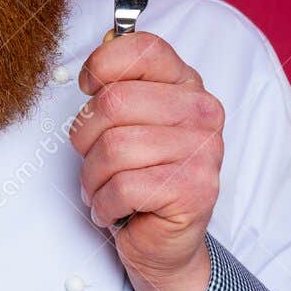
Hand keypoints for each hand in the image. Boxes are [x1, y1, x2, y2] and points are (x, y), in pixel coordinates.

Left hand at [70, 30, 222, 290]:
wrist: (163, 241)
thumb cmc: (139, 176)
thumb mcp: (126, 122)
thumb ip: (116, 84)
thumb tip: (95, 62)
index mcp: (186, 84)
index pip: (141, 49)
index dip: (100, 67)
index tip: (90, 89)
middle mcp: (202, 112)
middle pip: (114, 102)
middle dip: (87, 137)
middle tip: (96, 158)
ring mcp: (203, 152)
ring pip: (113, 148)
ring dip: (93, 177)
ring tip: (105, 188)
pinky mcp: (194, 191)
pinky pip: (122, 187)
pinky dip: (104, 204)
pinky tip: (116, 209)